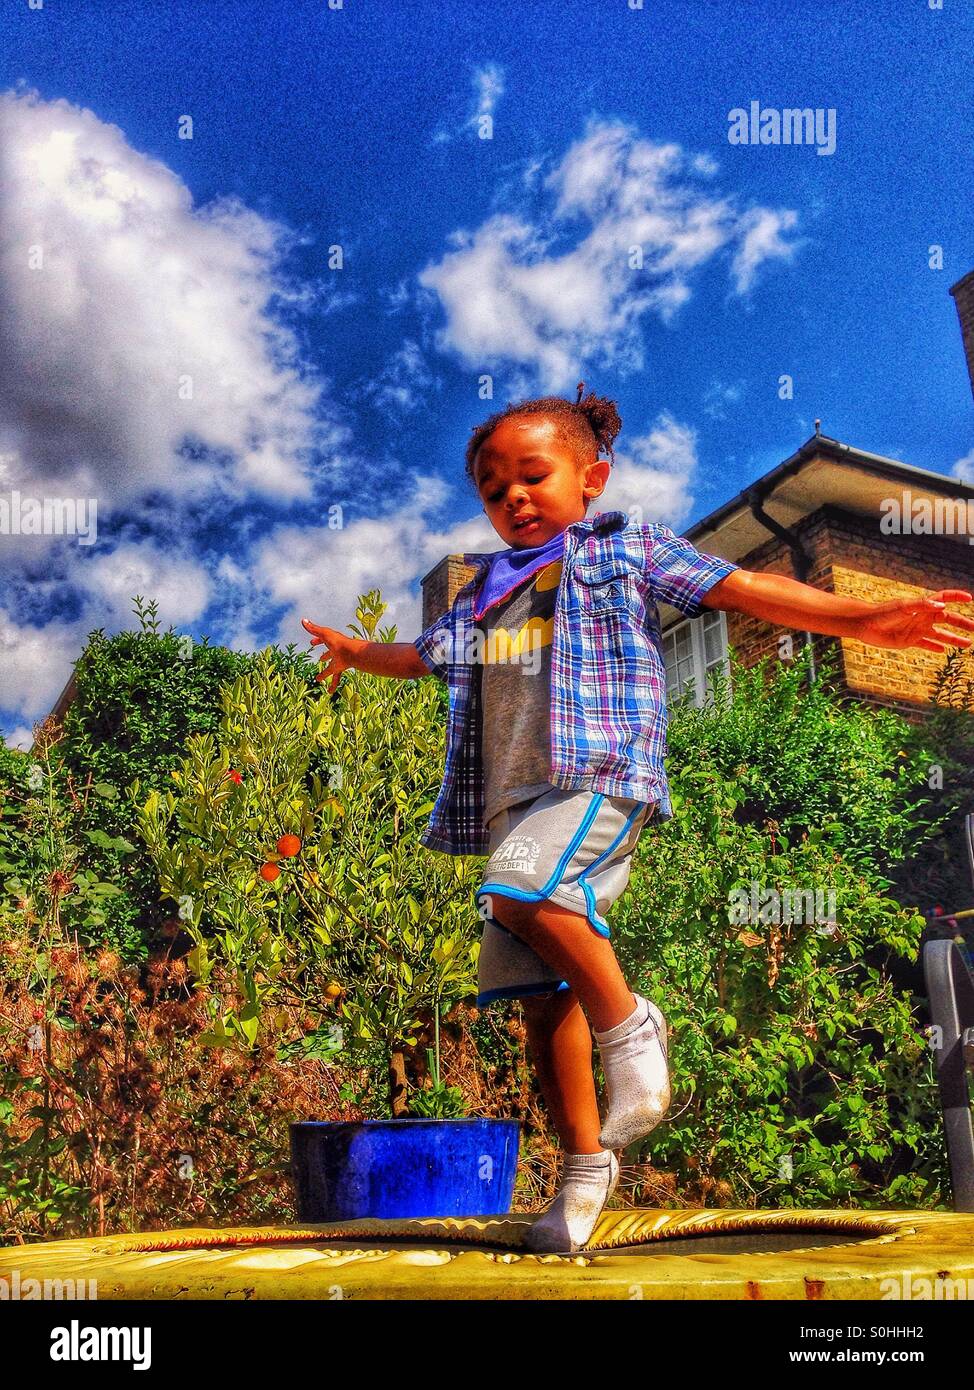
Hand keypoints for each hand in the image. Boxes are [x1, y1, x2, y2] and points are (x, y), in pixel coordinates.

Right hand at [301, 618, 361, 693]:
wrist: (353, 653)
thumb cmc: (338, 642)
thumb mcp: (324, 634)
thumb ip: (313, 628)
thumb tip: (303, 620)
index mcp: (332, 641)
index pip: (323, 639)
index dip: (317, 640)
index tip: (312, 643)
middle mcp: (336, 651)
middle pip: (330, 654)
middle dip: (326, 656)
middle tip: (321, 659)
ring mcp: (339, 660)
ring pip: (331, 669)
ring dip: (325, 674)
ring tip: (319, 680)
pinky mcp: (341, 669)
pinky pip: (336, 678)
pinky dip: (333, 685)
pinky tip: (329, 692)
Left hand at [847, 589, 973, 652]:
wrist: (864, 625)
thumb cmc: (883, 613)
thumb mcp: (903, 607)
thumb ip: (922, 605)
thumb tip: (943, 607)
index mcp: (922, 606)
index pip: (943, 598)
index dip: (956, 597)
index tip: (970, 599)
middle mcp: (922, 617)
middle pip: (947, 619)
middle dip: (962, 623)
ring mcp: (916, 630)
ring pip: (940, 634)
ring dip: (953, 639)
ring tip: (968, 644)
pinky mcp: (908, 641)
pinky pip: (925, 644)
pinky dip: (934, 647)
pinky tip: (943, 651)